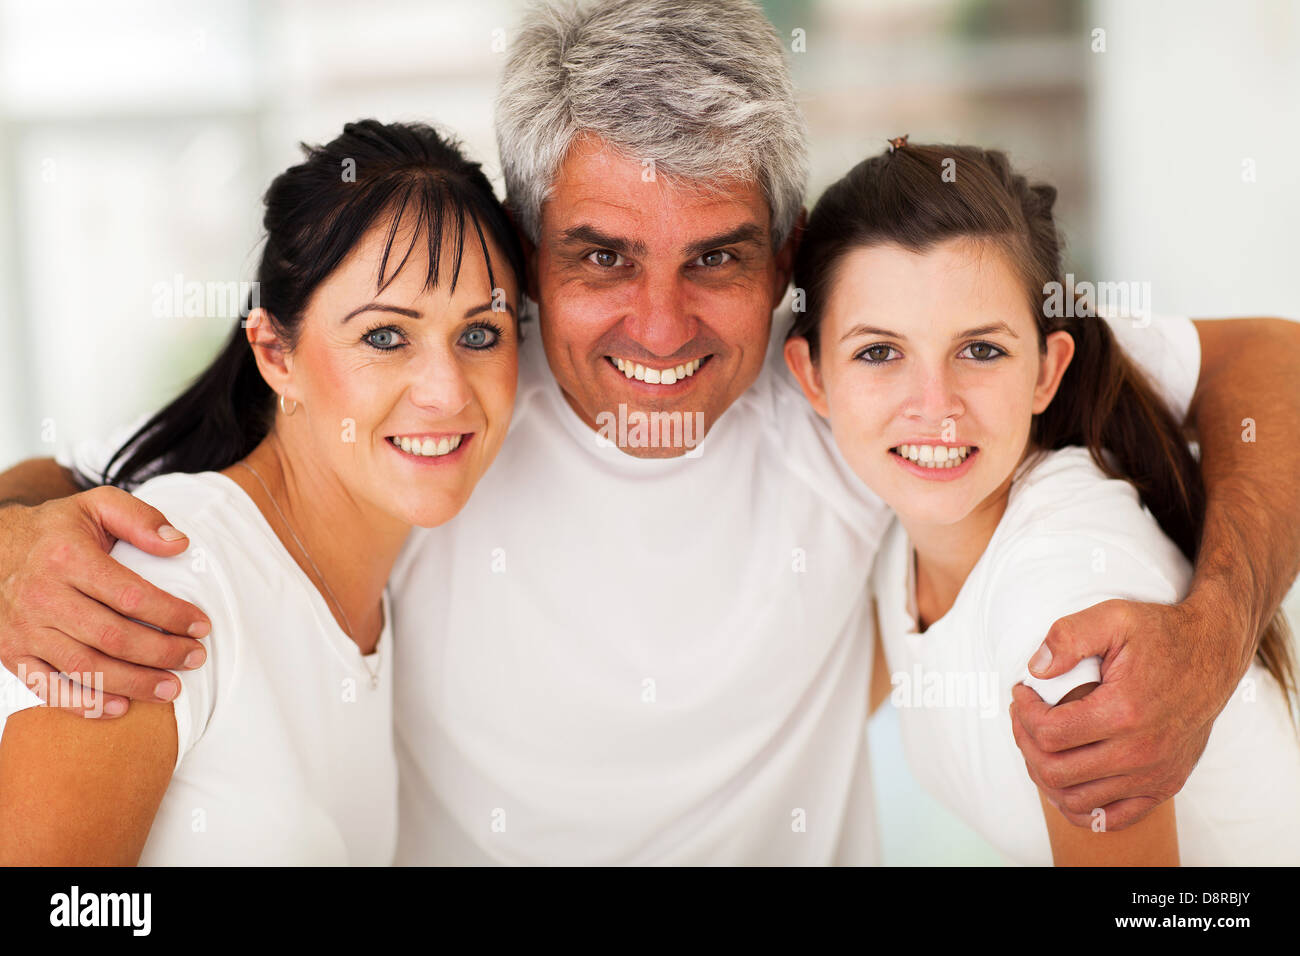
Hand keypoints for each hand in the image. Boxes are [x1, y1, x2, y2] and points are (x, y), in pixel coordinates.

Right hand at [0, 488, 210, 717]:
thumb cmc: (59, 529)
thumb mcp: (98, 505)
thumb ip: (141, 519)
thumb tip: (179, 544)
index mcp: (67, 558)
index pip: (130, 595)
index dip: (171, 615)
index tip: (201, 626)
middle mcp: (42, 596)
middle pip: (112, 636)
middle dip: (161, 653)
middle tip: (195, 659)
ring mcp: (24, 628)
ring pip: (85, 666)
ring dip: (133, 683)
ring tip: (171, 688)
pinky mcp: (12, 652)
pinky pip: (48, 687)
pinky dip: (84, 703)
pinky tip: (120, 706)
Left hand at [1008, 596, 1236, 830]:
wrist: (1213, 655)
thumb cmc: (1161, 635)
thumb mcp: (1114, 617)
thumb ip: (1069, 636)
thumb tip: (1035, 669)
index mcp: (1124, 712)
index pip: (1048, 734)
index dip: (1024, 713)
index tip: (1023, 692)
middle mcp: (1141, 752)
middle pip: (1055, 771)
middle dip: (1026, 742)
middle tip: (1024, 717)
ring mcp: (1154, 774)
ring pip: (1075, 799)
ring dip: (1044, 774)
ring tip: (1040, 743)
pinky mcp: (1164, 785)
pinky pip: (1111, 818)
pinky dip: (1079, 806)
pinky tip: (1065, 777)